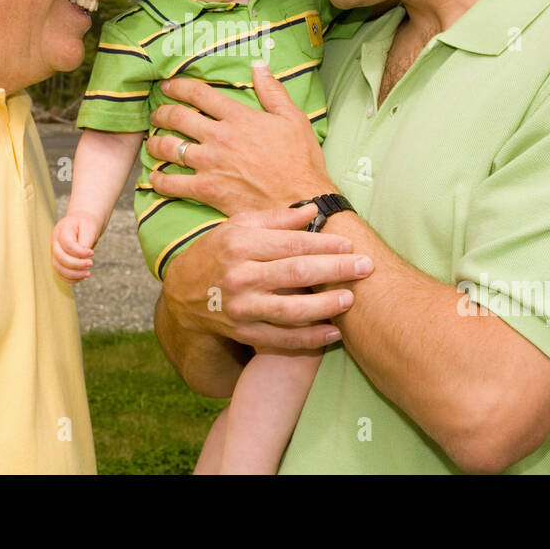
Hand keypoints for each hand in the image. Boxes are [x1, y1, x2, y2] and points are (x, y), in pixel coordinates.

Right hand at [52, 213, 98, 281]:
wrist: (83, 223)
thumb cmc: (87, 225)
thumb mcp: (89, 228)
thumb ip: (85, 242)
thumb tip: (82, 259)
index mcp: (62, 229)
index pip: (67, 244)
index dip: (79, 252)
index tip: (92, 253)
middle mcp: (55, 241)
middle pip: (60, 257)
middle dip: (76, 264)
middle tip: (91, 263)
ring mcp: (55, 251)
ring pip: (58, 267)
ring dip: (73, 274)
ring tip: (88, 274)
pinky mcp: (58, 260)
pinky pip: (60, 273)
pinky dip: (70, 278)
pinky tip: (82, 277)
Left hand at [146, 61, 334, 215]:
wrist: (301, 201)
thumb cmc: (300, 162)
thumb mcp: (293, 119)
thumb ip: (273, 91)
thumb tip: (259, 66)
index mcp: (238, 117)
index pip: (198, 94)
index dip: (177, 87)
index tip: (167, 87)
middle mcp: (219, 137)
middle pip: (176, 117)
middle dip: (160, 113)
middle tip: (156, 114)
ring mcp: (210, 164)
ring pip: (167, 147)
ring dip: (154, 143)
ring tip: (153, 143)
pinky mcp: (207, 190)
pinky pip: (171, 184)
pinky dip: (158, 180)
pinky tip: (156, 177)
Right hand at [162, 202, 374, 349]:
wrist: (184, 293)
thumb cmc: (219, 252)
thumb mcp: (239, 227)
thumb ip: (276, 219)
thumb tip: (313, 209)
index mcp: (239, 244)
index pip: (290, 244)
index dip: (323, 244)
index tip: (349, 245)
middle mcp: (239, 276)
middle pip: (295, 273)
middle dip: (334, 270)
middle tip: (365, 267)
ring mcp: (241, 308)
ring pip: (290, 310)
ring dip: (325, 306)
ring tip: (351, 299)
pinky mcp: (243, 332)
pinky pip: (282, 339)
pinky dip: (310, 338)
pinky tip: (334, 333)